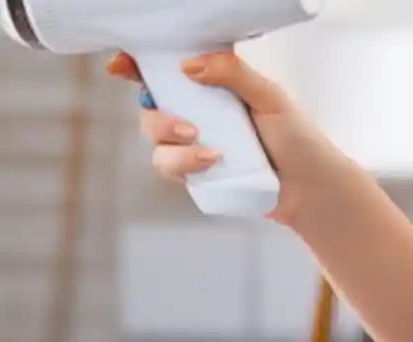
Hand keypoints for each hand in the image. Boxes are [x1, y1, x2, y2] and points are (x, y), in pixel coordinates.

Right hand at [106, 51, 357, 227]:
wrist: (307, 189)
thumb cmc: (297, 138)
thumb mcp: (270, 97)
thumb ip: (232, 74)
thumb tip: (188, 65)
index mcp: (212, 85)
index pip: (167, 70)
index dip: (137, 67)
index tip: (121, 66)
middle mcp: (196, 111)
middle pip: (150, 107)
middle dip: (159, 118)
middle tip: (188, 128)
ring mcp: (190, 143)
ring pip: (154, 141)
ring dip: (174, 147)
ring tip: (209, 153)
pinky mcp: (190, 172)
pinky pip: (166, 166)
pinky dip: (184, 165)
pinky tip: (212, 165)